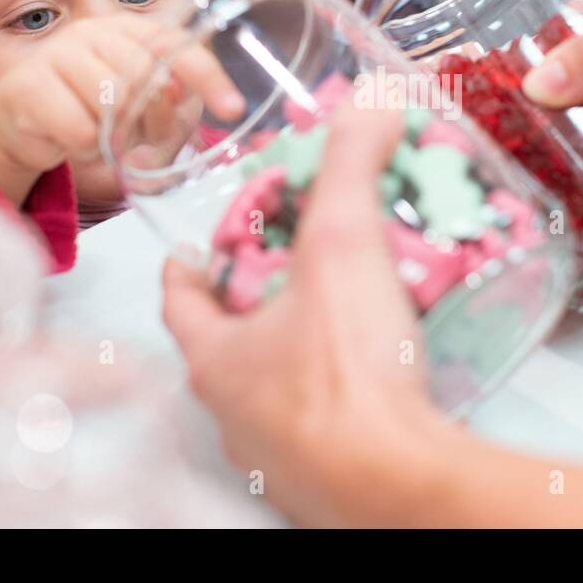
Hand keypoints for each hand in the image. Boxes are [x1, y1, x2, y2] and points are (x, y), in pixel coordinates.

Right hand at [0, 14, 243, 206]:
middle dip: (151, 120)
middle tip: (138, 141)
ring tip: (95, 135)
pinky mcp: (29, 84)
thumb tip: (177, 95)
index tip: (233, 107)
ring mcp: (58, 53)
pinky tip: (70, 139)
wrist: (21, 126)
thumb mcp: (141, 117)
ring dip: (112, 136)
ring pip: (111, 104)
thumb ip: (170, 110)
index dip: (208, 75)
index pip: (177, 45)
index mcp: (128, 31)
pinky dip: (84, 147)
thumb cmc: (91, 117)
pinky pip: (80, 129)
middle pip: (145, 76)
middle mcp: (94, 32)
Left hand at [162, 104, 443, 525]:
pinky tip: (381, 370)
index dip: (189, 267)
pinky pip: (324, 425)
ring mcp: (278, 453)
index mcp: (216, 357)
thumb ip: (351, 167)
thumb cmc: (349, 376)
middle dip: (259, 300)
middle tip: (294, 262)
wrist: (400, 481)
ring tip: (345, 309)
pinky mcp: (326, 480)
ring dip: (301, 348)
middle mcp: (235, 412)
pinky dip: (343, 393)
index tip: (197, 249)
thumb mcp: (345, 244)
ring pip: (276, 387)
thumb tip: (368, 102)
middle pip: (231, 341)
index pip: (181, 300)